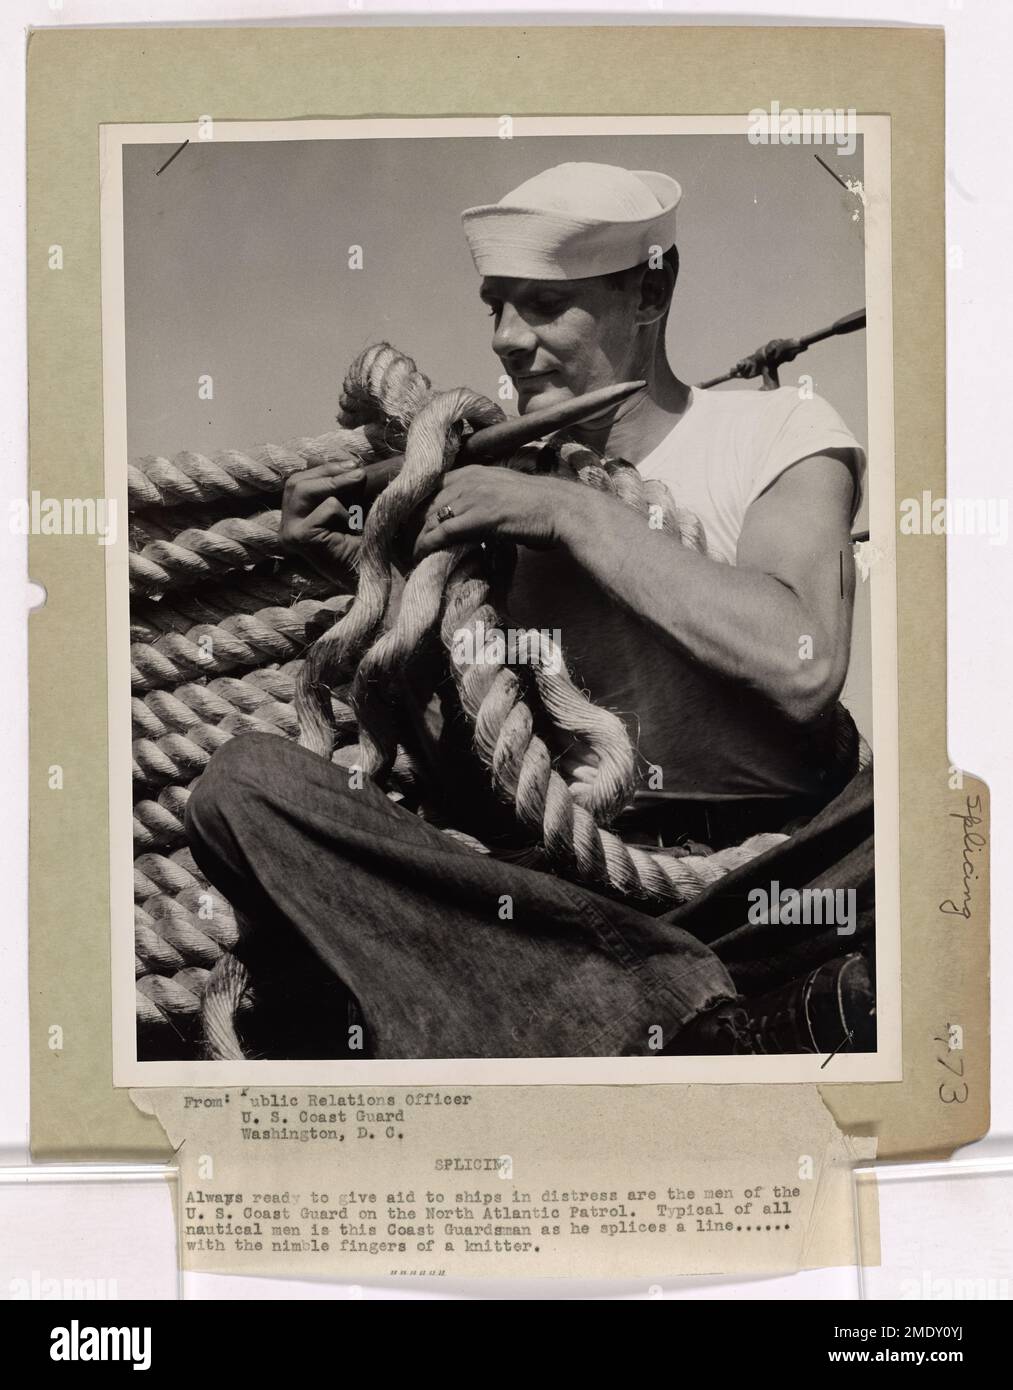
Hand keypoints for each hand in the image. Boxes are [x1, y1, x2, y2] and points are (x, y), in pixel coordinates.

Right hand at [279, 458, 366, 580]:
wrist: (373, 578)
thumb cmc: (365, 546)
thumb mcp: (349, 508)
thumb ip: (337, 487)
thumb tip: (330, 458)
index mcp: (294, 520)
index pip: (298, 482)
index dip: (323, 468)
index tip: (352, 463)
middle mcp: (286, 528)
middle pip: (296, 482)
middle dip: (329, 472)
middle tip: (359, 471)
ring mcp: (289, 534)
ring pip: (306, 490)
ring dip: (338, 487)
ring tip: (360, 493)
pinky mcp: (300, 538)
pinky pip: (327, 508)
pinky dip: (347, 514)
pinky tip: (354, 531)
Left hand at [413, 465, 571, 559]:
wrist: (562, 510)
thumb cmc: (538, 507)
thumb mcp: (501, 493)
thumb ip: (479, 498)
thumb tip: (463, 518)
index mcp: (473, 471)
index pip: (431, 486)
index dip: (417, 508)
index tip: (409, 525)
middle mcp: (468, 479)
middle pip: (426, 502)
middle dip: (412, 525)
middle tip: (405, 544)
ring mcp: (473, 496)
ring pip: (430, 517)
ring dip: (417, 538)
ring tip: (412, 555)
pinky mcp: (479, 516)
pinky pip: (442, 532)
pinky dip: (427, 545)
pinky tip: (420, 557)